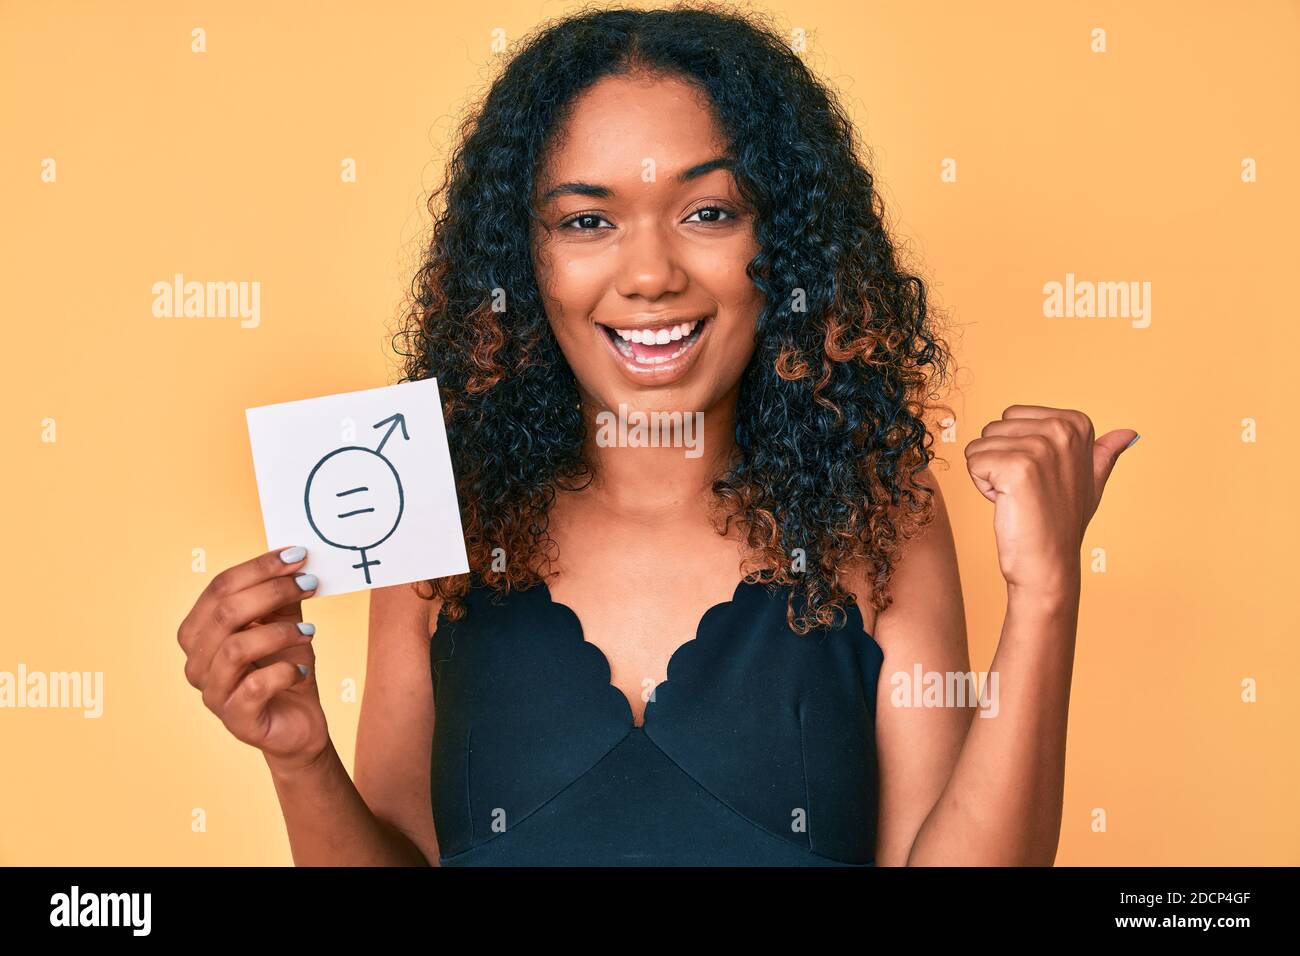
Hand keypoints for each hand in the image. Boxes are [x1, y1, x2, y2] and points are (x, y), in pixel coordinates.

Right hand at [177, 546, 330, 771]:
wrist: (298, 723)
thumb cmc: (284, 668)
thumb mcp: (284, 625)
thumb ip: (282, 597)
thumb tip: (294, 559)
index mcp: (199, 633)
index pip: (219, 589)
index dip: (258, 568)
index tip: (297, 555)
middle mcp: (196, 662)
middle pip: (225, 613)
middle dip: (272, 592)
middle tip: (310, 585)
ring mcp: (212, 693)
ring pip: (236, 648)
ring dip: (279, 632)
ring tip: (310, 632)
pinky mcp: (236, 719)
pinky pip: (255, 687)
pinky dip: (284, 671)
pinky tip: (301, 669)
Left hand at [964, 405, 1137, 595]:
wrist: (1049, 561)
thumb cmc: (1063, 521)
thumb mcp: (1092, 482)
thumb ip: (1103, 453)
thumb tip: (1128, 432)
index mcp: (1076, 423)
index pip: (1010, 415)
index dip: (1015, 447)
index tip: (1039, 476)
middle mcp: (1061, 429)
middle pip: (993, 427)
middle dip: (998, 458)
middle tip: (1026, 488)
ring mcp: (1041, 448)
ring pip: (979, 445)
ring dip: (989, 473)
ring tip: (1018, 496)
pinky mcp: (1018, 468)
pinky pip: (973, 463)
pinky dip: (981, 486)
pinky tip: (1007, 502)